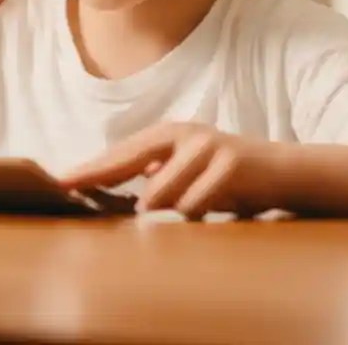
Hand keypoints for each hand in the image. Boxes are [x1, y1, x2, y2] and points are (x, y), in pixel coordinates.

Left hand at [59, 123, 283, 219]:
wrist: (288, 173)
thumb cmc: (232, 179)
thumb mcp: (190, 173)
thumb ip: (158, 177)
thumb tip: (118, 193)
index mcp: (170, 136)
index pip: (121, 154)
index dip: (90, 169)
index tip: (59, 181)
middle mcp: (185, 134)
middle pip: (130, 161)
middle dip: (100, 175)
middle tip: (68, 187)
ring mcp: (207, 145)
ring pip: (163, 193)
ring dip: (169, 210)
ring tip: (191, 208)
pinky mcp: (231, 162)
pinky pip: (195, 202)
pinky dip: (197, 212)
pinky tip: (209, 210)